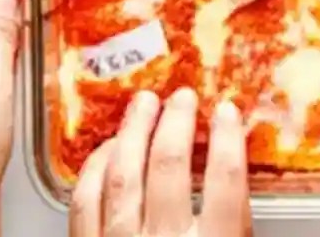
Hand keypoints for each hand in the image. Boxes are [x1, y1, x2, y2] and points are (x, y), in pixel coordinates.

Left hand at [70, 89, 251, 236]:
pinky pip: (85, 201)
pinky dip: (95, 169)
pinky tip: (108, 149)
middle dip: (176, 123)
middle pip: (168, 168)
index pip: (225, 181)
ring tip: (144, 104)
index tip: (227, 111)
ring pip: (123, 177)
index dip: (227, 139)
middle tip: (182, 97)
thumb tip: (232, 167)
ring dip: (133, 133)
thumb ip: (234, 222)